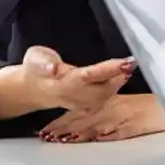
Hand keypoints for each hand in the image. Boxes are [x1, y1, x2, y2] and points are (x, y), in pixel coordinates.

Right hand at [19, 46, 135, 112]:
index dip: (108, 70)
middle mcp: (72, 96)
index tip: (124, 63)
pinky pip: (102, 100)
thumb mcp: (35, 58)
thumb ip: (42, 61)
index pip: (88, 76)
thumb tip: (52, 67)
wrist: (33, 88)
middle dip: (118, 78)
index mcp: (61, 84)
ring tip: (128, 68)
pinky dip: (113, 90)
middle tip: (131, 63)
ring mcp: (78, 103)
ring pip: (103, 97)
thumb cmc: (35, 68)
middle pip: (101, 91)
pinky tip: (121, 78)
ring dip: (118, 84)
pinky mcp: (83, 106)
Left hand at [39, 94, 164, 142]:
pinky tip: (85, 140)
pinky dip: (96, 134)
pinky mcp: (132, 124)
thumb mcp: (132, 106)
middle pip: (83, 117)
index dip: (64, 119)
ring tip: (56, 140)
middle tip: (44, 136)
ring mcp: (122, 115)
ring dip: (74, 131)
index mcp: (113, 100)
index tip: (47, 128)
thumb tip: (96, 131)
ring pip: (93, 123)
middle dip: (62, 127)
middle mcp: (114, 107)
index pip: (83, 110)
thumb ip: (114, 114)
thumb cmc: (156, 106)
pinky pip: (111, 130)